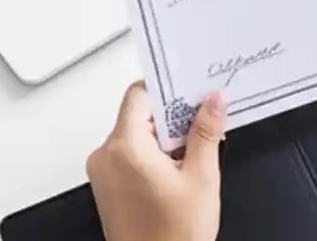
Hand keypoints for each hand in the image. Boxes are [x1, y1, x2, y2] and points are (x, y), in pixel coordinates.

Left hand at [87, 82, 226, 240]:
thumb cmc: (174, 236)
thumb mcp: (201, 177)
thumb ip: (206, 132)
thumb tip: (213, 101)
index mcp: (126, 147)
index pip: (138, 95)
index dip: (166, 90)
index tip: (190, 95)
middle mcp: (106, 156)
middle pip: (137, 115)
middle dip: (170, 119)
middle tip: (200, 130)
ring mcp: (103, 173)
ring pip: (135, 135)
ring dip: (163, 140)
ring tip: (189, 160)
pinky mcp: (106, 186)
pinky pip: (128, 155)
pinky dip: (151, 156)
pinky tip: (175, 173)